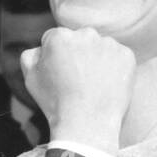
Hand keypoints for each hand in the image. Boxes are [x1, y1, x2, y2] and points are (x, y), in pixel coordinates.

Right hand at [23, 27, 136, 154]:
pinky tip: (106, 85)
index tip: (60, 74)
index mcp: (59, 36)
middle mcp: (85, 33)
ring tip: (92, 85)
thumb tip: (40, 48)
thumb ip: (30, 55)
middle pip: (79, 39)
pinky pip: (118, 57)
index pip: (55, 38)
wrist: (87, 123)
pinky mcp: (126, 55)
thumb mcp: (31, 78)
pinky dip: (114, 68)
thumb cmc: (56, 102)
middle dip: (77, 54)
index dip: (55, 57)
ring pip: (100, 47)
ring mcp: (108, 44)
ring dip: (96, 59)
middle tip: (77, 80)